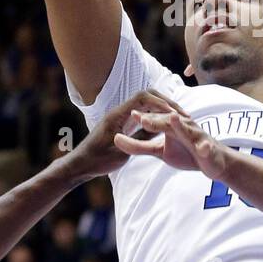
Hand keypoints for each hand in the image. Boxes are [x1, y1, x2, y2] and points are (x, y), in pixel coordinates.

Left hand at [64, 90, 182, 181]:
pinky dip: (154, 115)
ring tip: (178, 118)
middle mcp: (119, 111)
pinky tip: (164, 125)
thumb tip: (161, 125)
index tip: (174, 113)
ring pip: (144, 104)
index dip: (161, 102)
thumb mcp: (123, 152)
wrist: (81, 164)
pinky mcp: (121, 123)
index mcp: (118, 115)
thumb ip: (141, 137)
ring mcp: (120, 116)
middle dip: (164, 102)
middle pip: (146, 96)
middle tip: (181, 113)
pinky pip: (141, 113)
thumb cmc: (98, 160)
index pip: (143, 98)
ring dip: (161, 108)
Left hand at [114, 108, 228, 179]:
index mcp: (170, 124)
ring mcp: (197, 135)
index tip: (129, 116)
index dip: (142, 114)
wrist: (214, 163)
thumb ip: (139, 146)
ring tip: (170, 120)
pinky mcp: (208, 147)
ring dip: (179, 124)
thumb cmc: (186, 153)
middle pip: (167, 118)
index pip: (155, 115)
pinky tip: (202, 149)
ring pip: (187, 128)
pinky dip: (204, 147)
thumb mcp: (158, 151)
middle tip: (140, 118)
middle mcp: (183, 125)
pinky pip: (206, 147)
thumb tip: (117, 139)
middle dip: (155, 118)